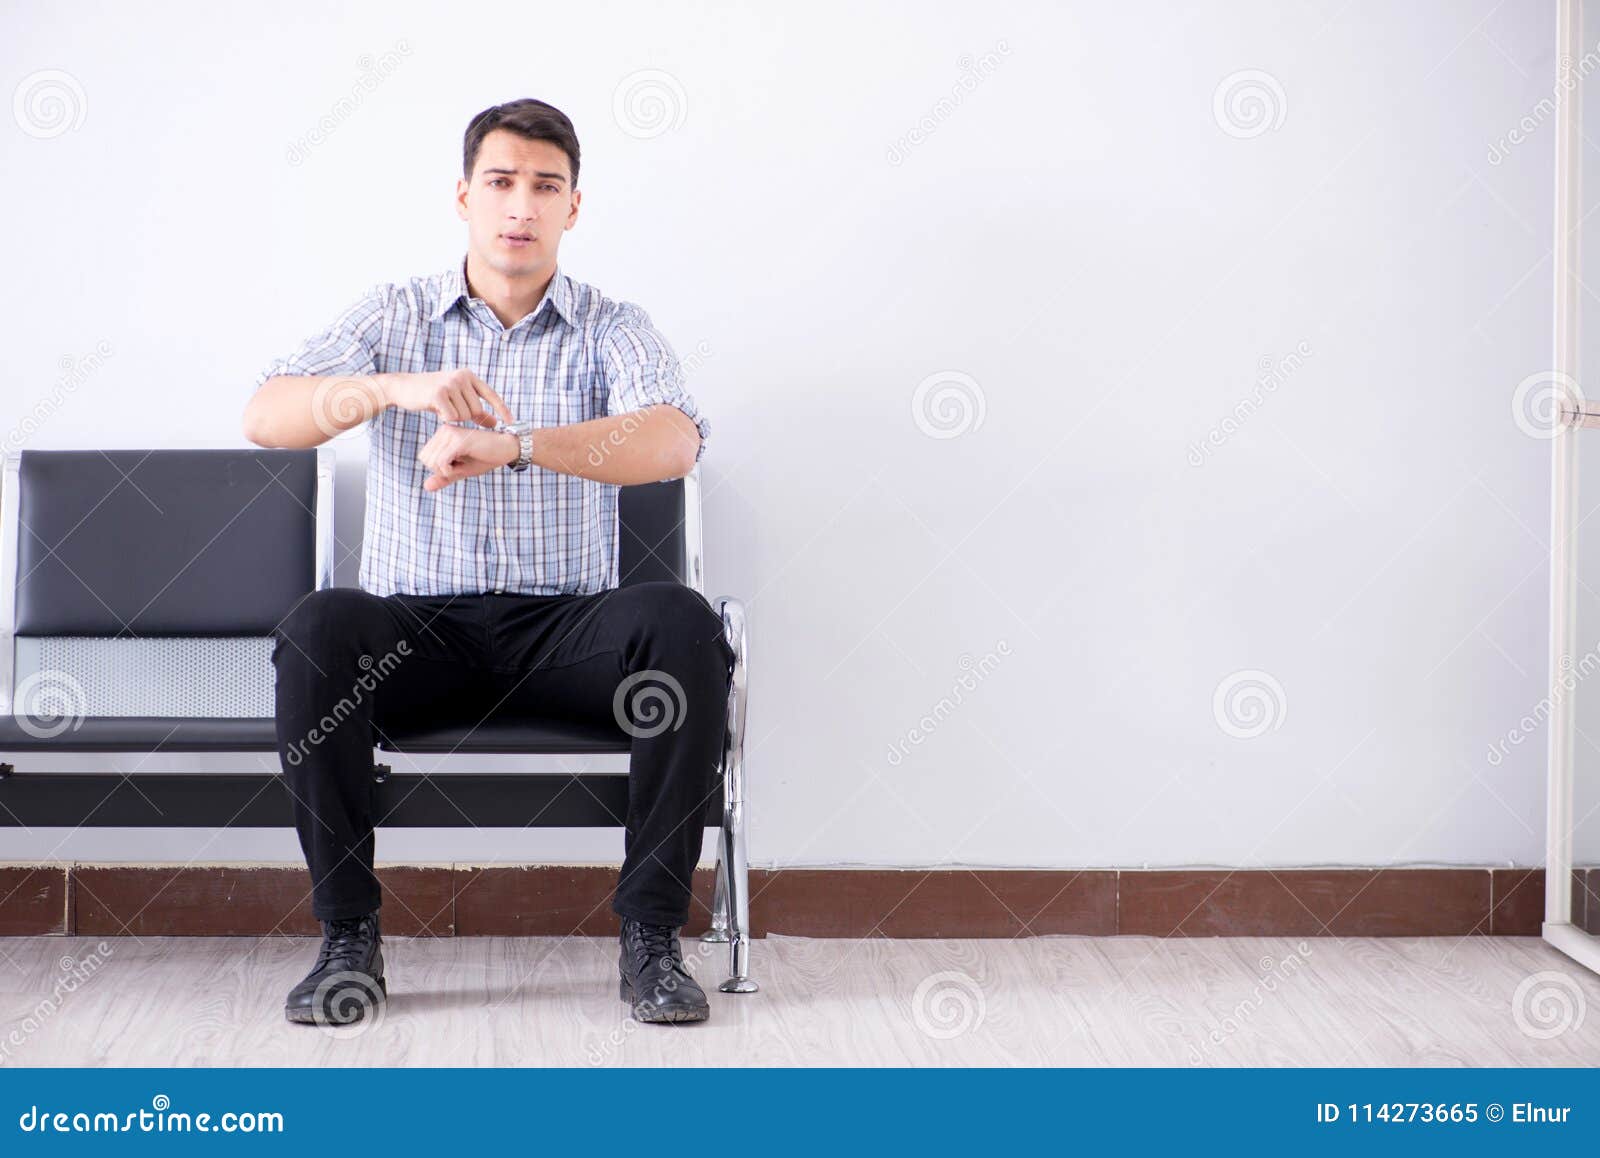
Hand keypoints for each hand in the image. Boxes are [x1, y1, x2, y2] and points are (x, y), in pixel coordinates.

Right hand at [383, 369, 513, 427]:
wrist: (403, 387)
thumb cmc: (432, 395)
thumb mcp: (456, 399)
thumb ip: (476, 410)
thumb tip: (495, 423)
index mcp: (468, 375)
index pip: (491, 394)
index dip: (502, 409)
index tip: (512, 422)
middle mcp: (461, 376)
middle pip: (476, 410)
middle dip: (466, 417)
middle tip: (450, 410)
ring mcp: (450, 384)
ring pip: (464, 415)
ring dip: (453, 418)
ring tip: (441, 407)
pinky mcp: (438, 394)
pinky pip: (451, 417)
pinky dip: (445, 419)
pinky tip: (436, 410)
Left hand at [417, 424, 518, 491]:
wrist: (507, 448)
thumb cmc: (486, 458)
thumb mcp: (462, 470)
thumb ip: (444, 477)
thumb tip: (425, 487)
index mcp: (442, 434)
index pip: (424, 457)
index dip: (438, 469)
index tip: (457, 464)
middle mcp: (444, 431)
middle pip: (426, 459)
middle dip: (441, 470)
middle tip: (461, 466)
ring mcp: (450, 434)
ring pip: (432, 461)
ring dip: (447, 471)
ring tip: (464, 464)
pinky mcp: (458, 441)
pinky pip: (442, 462)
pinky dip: (449, 471)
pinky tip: (462, 467)